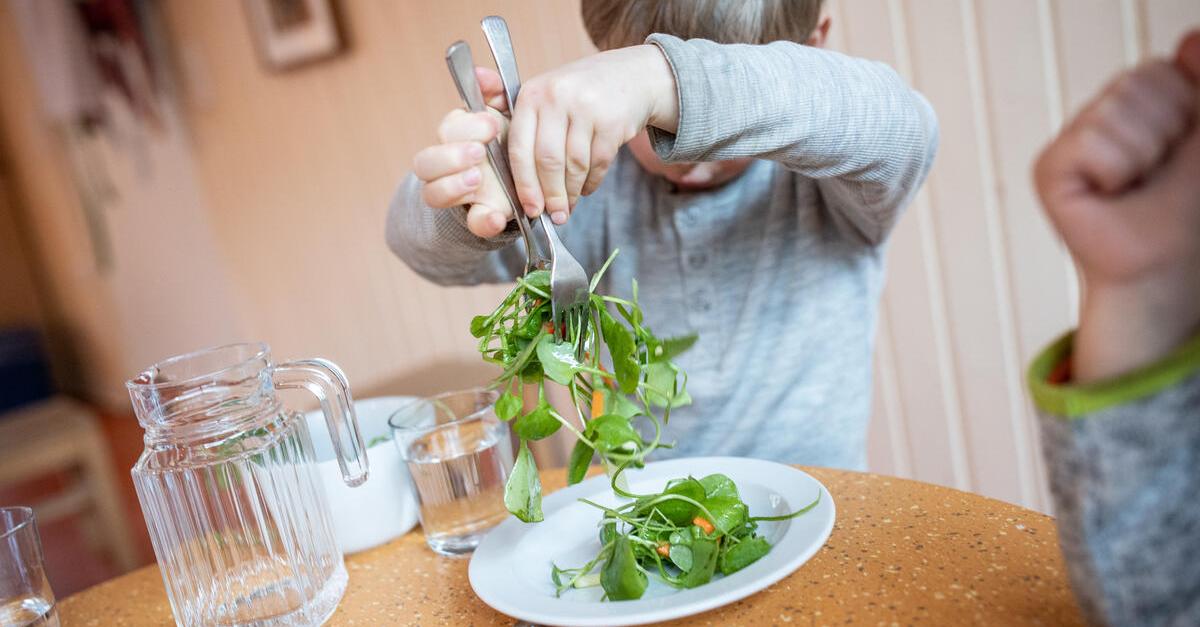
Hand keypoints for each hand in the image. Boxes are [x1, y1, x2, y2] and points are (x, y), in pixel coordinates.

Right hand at [412, 68, 511, 237]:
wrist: (527, 178)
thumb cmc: (512, 140)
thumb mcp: (509, 114)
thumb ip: (495, 92)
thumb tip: (481, 73)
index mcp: (458, 138)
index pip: (446, 130)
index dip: (465, 127)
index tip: (492, 125)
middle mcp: (450, 166)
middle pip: (425, 162)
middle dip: (451, 155)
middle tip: (479, 152)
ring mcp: (460, 193)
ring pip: (432, 193)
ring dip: (452, 185)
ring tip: (477, 179)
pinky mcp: (479, 217)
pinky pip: (472, 223)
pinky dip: (482, 222)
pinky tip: (495, 217)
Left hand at [506, 44, 676, 223]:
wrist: (631, 75)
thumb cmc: (581, 95)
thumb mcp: (549, 98)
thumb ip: (529, 131)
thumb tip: (521, 190)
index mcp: (532, 94)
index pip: (519, 148)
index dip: (524, 184)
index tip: (529, 209)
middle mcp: (557, 97)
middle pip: (547, 161)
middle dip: (551, 195)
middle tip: (554, 216)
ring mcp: (586, 107)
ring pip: (574, 165)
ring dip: (572, 192)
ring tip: (570, 206)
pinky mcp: (612, 120)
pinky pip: (598, 163)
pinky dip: (592, 182)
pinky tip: (587, 187)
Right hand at [1034, 30, 1199, 381]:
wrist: (1166, 267)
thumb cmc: (1187, 211)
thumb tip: (1188, 39)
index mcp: (1131, 107)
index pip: (1159, 69)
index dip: (1184, 110)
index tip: (1178, 152)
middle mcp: (1094, 119)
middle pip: (1136, 82)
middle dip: (1164, 129)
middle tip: (1156, 173)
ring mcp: (1067, 143)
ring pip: (1113, 110)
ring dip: (1143, 154)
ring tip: (1134, 185)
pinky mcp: (1048, 170)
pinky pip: (1090, 141)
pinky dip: (1114, 169)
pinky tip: (1109, 193)